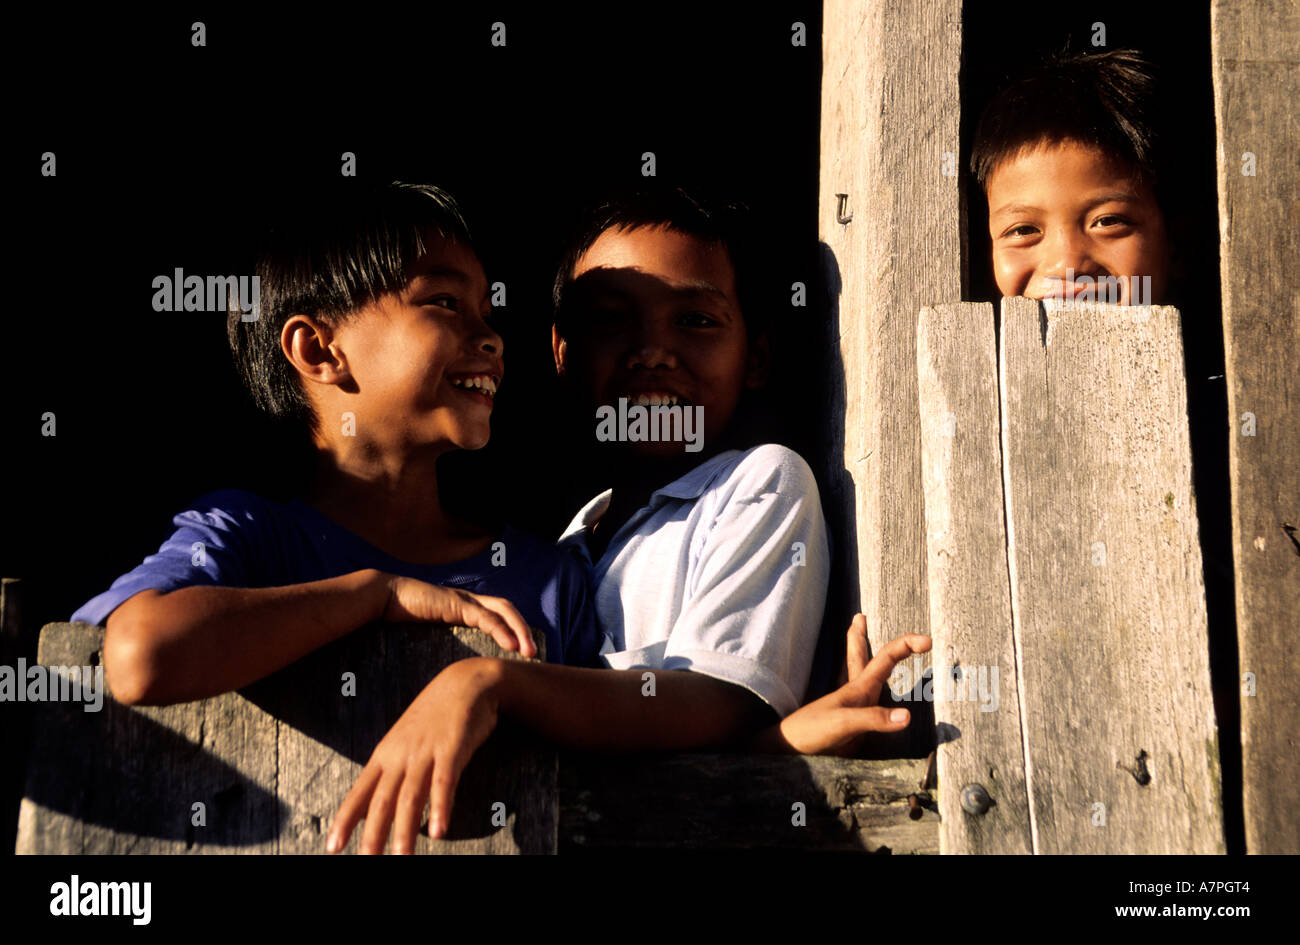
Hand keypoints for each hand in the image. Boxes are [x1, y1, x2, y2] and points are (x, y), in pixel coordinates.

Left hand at [327, 657, 502, 853]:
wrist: (465, 682)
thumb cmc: (435, 715)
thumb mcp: (406, 740)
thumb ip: (395, 768)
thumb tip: (382, 800)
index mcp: (386, 754)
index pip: (360, 791)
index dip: (345, 819)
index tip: (332, 846)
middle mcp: (401, 755)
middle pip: (382, 800)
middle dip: (372, 834)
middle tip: (366, 861)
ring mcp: (425, 752)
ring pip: (410, 797)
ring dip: (405, 830)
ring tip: (402, 857)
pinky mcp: (452, 749)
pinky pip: (444, 783)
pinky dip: (440, 807)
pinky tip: (440, 831)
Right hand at [384, 576, 535, 658]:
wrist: (383, 598)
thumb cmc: (402, 619)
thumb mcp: (430, 636)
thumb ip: (445, 648)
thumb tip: (453, 677)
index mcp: (467, 609)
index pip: (501, 617)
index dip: (516, 631)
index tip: (525, 654)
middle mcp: (471, 602)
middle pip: (508, 612)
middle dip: (525, 632)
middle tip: (536, 655)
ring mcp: (465, 600)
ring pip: (504, 612)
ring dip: (520, 631)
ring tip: (528, 652)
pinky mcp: (457, 603)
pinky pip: (486, 617)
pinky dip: (502, 630)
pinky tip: (511, 646)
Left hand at [752, 615, 931, 756]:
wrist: (789, 752)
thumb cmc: (811, 732)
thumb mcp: (843, 723)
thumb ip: (873, 719)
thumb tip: (908, 716)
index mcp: (858, 688)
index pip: (886, 657)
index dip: (906, 645)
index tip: (928, 641)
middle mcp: (857, 694)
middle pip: (860, 656)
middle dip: (860, 636)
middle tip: (859, 616)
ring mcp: (854, 710)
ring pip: (862, 678)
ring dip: (862, 658)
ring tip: (862, 646)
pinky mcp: (853, 728)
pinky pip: (868, 706)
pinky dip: (873, 696)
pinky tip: (873, 698)